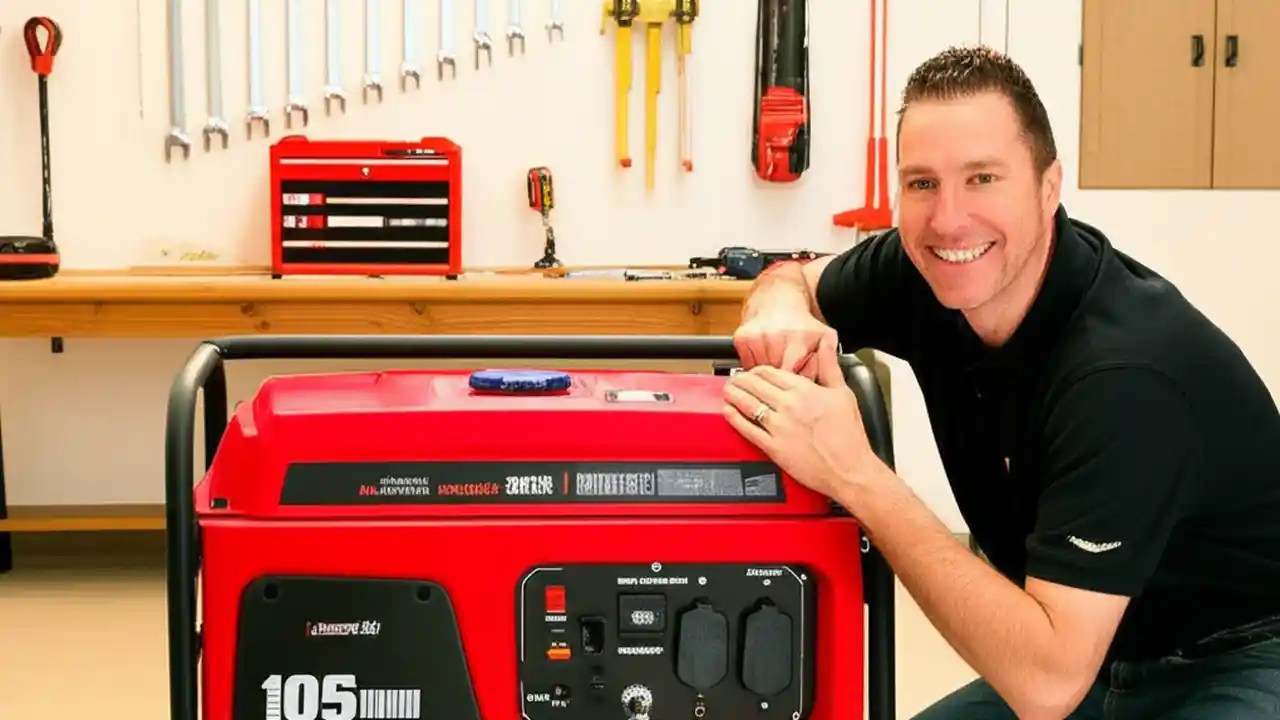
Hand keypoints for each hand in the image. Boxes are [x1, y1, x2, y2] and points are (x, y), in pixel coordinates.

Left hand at [722, 346, 881, 502]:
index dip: (757, 371)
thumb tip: (827, 344)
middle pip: (755, 386)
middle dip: (741, 380)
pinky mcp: (773, 447)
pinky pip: (748, 429)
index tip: (753, 372)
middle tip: (734, 379)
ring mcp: (779, 427)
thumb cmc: (849, 436)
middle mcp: (789, 406)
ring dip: (734, 395)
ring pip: (748, 404)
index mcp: (804, 390)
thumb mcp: (843, 393)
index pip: (770, 373)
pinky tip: (729, 412)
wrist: (850, 469)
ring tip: (728, 391)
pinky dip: (735, 418)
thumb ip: (830, 366)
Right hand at [733, 310, 838, 379]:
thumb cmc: (802, 322)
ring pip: (759, 373)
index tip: (797, 385)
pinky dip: (755, 365)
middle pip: (775, 376)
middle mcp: (775, 337)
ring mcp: (756, 338)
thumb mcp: (824, 336)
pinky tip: (765, 355)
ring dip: (768, 372)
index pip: (792, 375)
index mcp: (797, 339)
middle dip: (782, 379)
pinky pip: (747, 364)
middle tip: (789, 372)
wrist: (779, 298)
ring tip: (777, 361)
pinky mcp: (742, 338)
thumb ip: (827, 359)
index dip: (794, 383)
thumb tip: (819, 380)